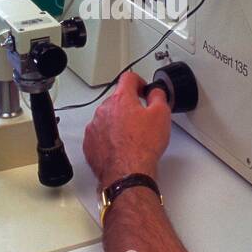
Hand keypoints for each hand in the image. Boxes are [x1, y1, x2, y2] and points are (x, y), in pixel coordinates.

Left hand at [83, 72, 170, 189]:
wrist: (127, 173)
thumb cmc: (142, 147)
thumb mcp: (161, 115)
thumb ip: (159, 96)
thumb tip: (155, 91)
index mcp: (121, 100)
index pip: (128, 78)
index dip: (138, 81)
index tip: (142, 89)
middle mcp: (104, 110)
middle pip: (116, 100)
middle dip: (128, 106)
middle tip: (141, 119)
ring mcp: (94, 127)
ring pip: (107, 118)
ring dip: (117, 123)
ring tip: (132, 137)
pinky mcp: (90, 144)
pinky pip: (99, 135)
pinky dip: (108, 138)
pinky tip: (120, 147)